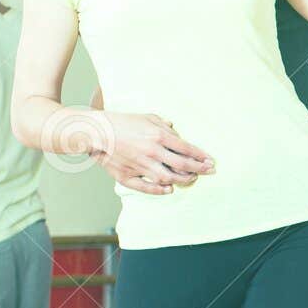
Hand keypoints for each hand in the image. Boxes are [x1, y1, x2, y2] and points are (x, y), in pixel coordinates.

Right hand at [69, 111, 213, 195]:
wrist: (96, 131)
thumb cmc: (122, 122)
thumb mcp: (146, 117)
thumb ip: (163, 124)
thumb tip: (176, 131)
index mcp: (157, 136)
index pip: (187, 149)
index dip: (201, 156)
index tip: (211, 161)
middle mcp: (152, 152)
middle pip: (182, 165)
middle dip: (199, 169)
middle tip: (210, 171)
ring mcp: (140, 166)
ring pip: (168, 179)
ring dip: (183, 180)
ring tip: (191, 179)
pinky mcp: (127, 176)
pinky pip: (146, 187)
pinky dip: (160, 190)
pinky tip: (169, 189)